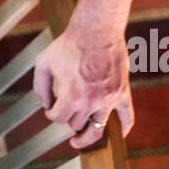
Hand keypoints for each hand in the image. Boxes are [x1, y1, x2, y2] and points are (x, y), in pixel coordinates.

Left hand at [33, 20, 133, 149]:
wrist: (96, 30)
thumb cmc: (69, 44)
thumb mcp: (44, 62)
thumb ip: (40, 86)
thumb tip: (45, 104)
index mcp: (71, 96)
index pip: (58, 118)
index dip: (51, 114)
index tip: (51, 110)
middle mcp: (90, 102)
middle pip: (76, 124)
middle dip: (68, 119)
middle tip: (66, 114)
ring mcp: (108, 99)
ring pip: (98, 129)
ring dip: (88, 134)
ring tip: (81, 139)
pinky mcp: (122, 93)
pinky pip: (128, 117)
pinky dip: (124, 128)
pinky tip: (118, 134)